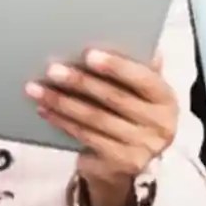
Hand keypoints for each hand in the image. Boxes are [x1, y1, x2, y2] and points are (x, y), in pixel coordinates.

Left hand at [26, 50, 176, 201]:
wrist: (127, 164)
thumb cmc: (131, 115)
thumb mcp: (140, 92)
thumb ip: (138, 68)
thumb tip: (134, 40)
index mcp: (166, 99)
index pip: (143, 78)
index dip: (116, 66)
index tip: (90, 54)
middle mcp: (161, 125)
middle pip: (115, 98)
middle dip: (81, 82)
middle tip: (54, 69)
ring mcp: (142, 147)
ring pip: (95, 119)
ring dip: (63, 102)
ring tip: (39, 88)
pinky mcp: (121, 164)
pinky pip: (86, 137)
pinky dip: (62, 122)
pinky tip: (45, 109)